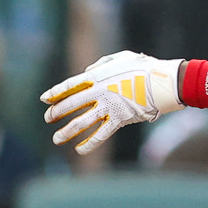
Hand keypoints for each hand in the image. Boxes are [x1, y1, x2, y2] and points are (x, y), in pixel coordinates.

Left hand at [41, 51, 183, 154]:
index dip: (55, 92)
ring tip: (56, 139)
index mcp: (97, 76)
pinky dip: (89, 143)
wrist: (163, 83)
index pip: (70, 86)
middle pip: (71, 104)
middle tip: (48, 118)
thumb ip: (101, 64)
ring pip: (81, 123)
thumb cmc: (144, 67)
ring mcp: (108, 107)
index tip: (44, 99)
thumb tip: (88, 72)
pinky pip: (100, 134)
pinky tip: (79, 150)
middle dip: (56, 112)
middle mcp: (99, 92)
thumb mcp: (120, 58)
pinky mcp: (119, 120)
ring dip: (67, 132)